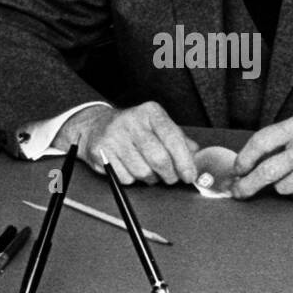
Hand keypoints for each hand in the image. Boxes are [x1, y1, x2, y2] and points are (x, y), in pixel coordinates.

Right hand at [57, 102, 198, 185]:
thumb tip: (197, 157)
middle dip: (170, 174)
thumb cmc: (133, 130)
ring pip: (143, 171)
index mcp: (150, 112)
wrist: (96, 126)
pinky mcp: (100, 151)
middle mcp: (131, 121)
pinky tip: (130, 168)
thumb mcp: (157, 127)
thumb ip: (179, 141)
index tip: (189, 175)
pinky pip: (125, 178)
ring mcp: (114, 136)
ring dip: (150, 178)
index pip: (173, 138)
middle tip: (171, 178)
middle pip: (159, 158)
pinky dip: (132, 179)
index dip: (184, 161)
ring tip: (148, 171)